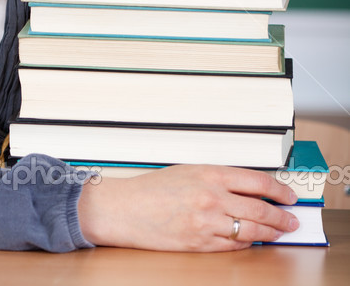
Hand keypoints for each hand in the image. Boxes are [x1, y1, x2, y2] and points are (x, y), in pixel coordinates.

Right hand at [76, 163, 299, 250]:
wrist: (126, 209)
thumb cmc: (152, 189)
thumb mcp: (188, 172)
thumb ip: (217, 180)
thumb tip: (247, 189)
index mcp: (209, 174)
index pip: (256, 182)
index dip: (279, 190)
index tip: (289, 195)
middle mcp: (211, 198)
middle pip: (259, 209)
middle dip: (281, 216)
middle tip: (292, 219)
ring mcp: (206, 223)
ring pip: (251, 230)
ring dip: (269, 232)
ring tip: (279, 232)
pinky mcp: (200, 244)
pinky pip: (232, 246)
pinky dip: (247, 243)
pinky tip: (253, 241)